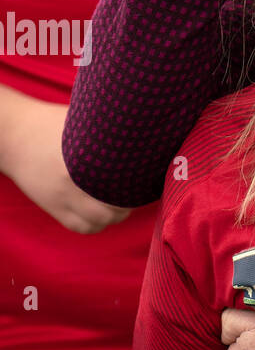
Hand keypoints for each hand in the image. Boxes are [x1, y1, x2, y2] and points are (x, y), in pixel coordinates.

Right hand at [0, 90, 130, 233]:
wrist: (13, 135)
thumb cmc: (52, 124)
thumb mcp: (81, 122)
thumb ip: (107, 131)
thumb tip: (141, 131)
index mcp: (84, 157)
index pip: (121, 181)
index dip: (138, 186)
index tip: (146, 181)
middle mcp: (73, 181)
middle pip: (113, 207)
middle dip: (129, 204)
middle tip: (137, 194)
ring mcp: (62, 197)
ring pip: (98, 222)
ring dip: (115, 217)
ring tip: (122, 205)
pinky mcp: (52, 207)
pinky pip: (80, 227)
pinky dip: (96, 225)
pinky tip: (103, 215)